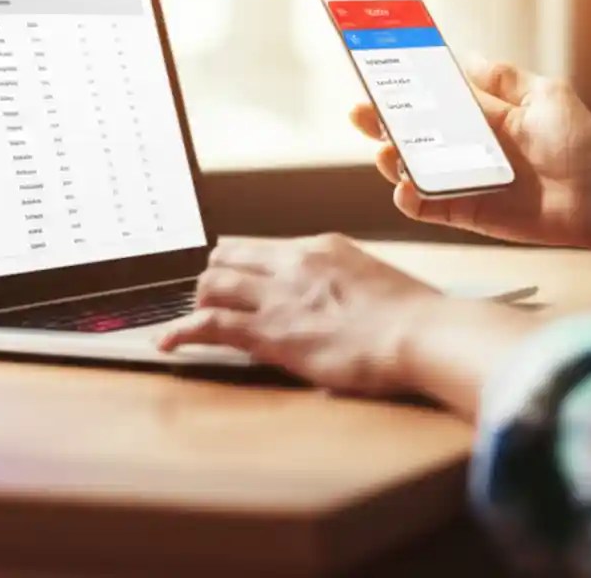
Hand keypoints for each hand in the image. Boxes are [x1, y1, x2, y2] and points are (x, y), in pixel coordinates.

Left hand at [158, 234, 439, 395]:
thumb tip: (343, 307)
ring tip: (190, 323)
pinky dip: (181, 332)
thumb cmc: (415, 320)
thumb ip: (348, 287)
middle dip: (214, 279)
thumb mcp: (376, 284)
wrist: (423, 334)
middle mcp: (294, 262)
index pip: (263, 247)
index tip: (236, 279)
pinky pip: (209, 325)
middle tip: (211, 303)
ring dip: (197, 303)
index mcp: (322, 248)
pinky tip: (167, 343)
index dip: (241, 264)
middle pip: (228, 257)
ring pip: (212, 284)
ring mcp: (279, 295)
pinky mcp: (271, 332)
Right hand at [350, 59, 590, 247]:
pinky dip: (408, 198)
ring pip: (410, 170)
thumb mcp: (544, 95)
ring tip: (384, 150)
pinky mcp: (464, 211)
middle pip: (410, 134)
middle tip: (357, 112)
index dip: (401, 89)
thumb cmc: (579, 142)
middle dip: (379, 122)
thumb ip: (503, 78)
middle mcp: (465, 148)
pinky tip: (403, 186)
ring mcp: (461, 180)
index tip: (374, 73)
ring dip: (390, 160)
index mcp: (480, 118)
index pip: (431, 100)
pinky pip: (425, 206)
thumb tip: (466, 56)